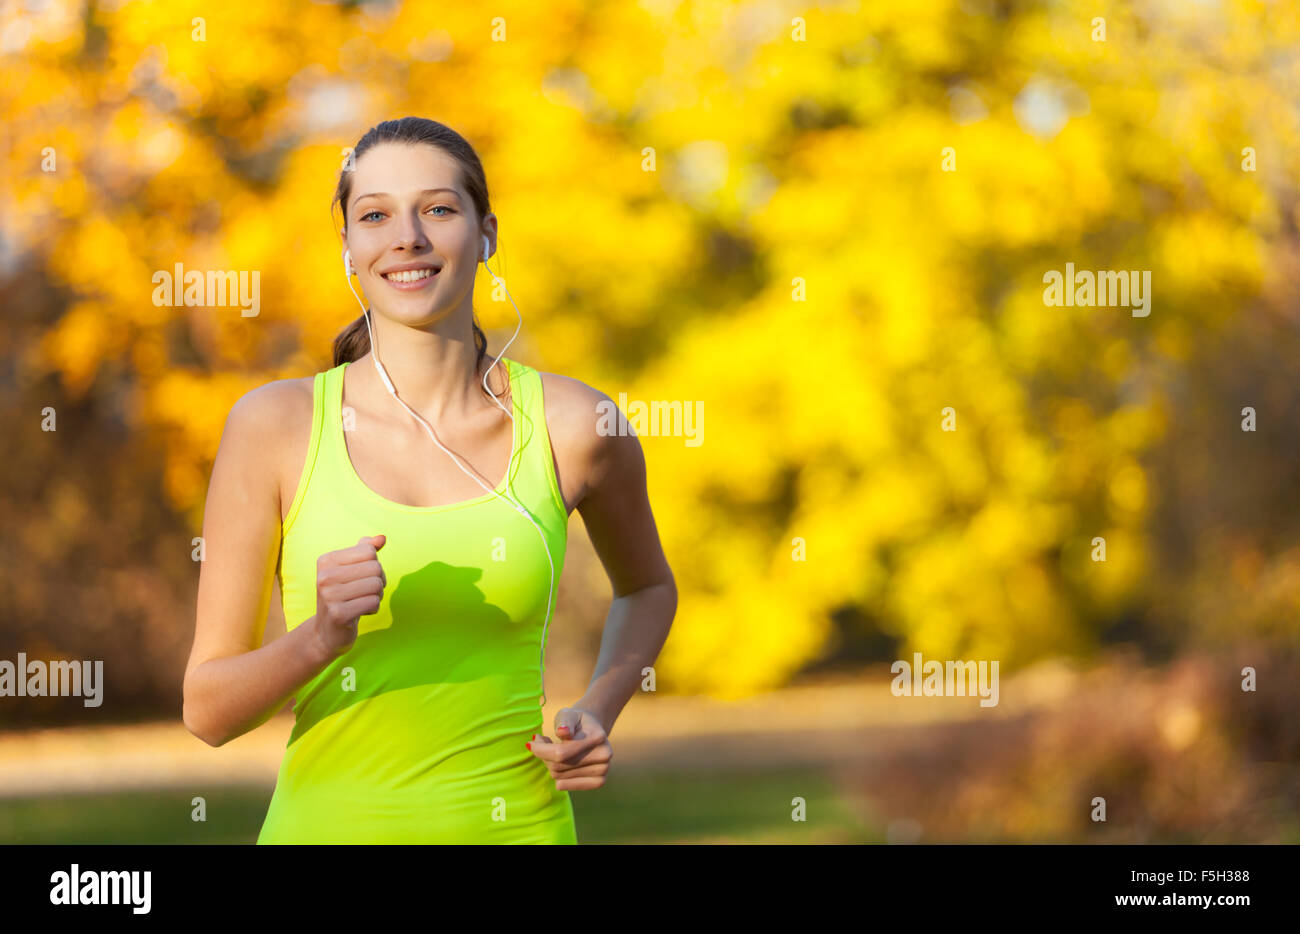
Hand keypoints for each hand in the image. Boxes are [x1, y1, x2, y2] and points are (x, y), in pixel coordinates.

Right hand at [312, 535, 386, 660]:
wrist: (326, 632)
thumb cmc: (344, 596)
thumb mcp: (351, 570)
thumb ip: (365, 550)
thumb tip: (382, 538)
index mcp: (326, 560)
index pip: (369, 551)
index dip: (374, 565)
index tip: (362, 578)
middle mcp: (324, 576)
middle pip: (375, 568)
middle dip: (378, 582)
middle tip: (365, 593)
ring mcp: (329, 595)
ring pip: (377, 585)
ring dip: (377, 596)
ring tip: (362, 602)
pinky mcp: (338, 614)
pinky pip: (373, 603)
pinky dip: (373, 608)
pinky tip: (359, 613)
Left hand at [527, 706, 611, 790]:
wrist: (591, 730)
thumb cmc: (575, 721)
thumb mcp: (567, 715)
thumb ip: (564, 722)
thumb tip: (562, 732)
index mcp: (597, 736)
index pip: (561, 753)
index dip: (541, 749)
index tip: (531, 742)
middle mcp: (604, 755)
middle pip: (558, 766)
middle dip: (544, 755)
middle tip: (542, 742)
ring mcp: (604, 770)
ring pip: (559, 776)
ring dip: (549, 764)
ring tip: (552, 750)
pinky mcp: (599, 782)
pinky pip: (565, 785)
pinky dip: (556, 776)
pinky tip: (558, 763)